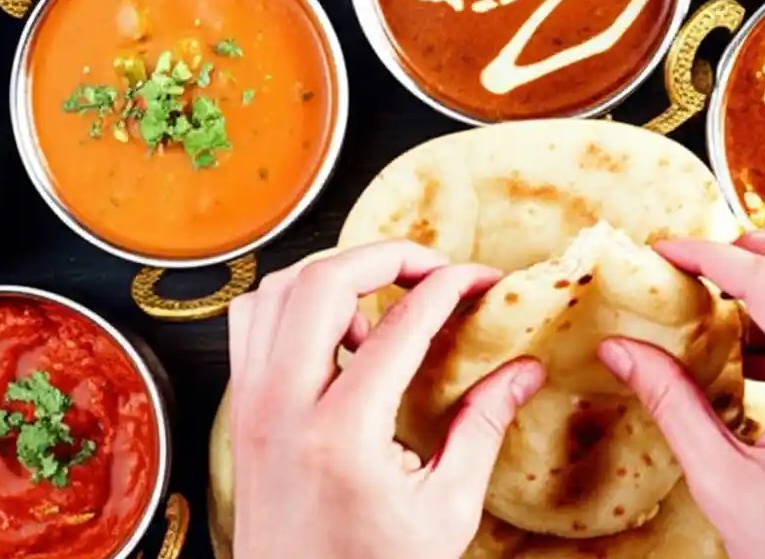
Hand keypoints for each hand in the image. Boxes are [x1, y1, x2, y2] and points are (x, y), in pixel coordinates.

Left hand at [228, 241, 544, 558]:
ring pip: (276, 290)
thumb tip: (523, 372)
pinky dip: (292, 302)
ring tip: (383, 299)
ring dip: (335, 275)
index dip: (451, 286)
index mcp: (342, 432)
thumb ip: (484, 427)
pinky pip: (252, 322)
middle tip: (433, 270)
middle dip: (388, 256)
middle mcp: (283, 407)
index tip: (480, 281)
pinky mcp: (242, 411)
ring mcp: (252, 405)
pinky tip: (335, 330)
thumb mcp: (445, 509)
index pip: (401, 323)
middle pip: (323, 280)